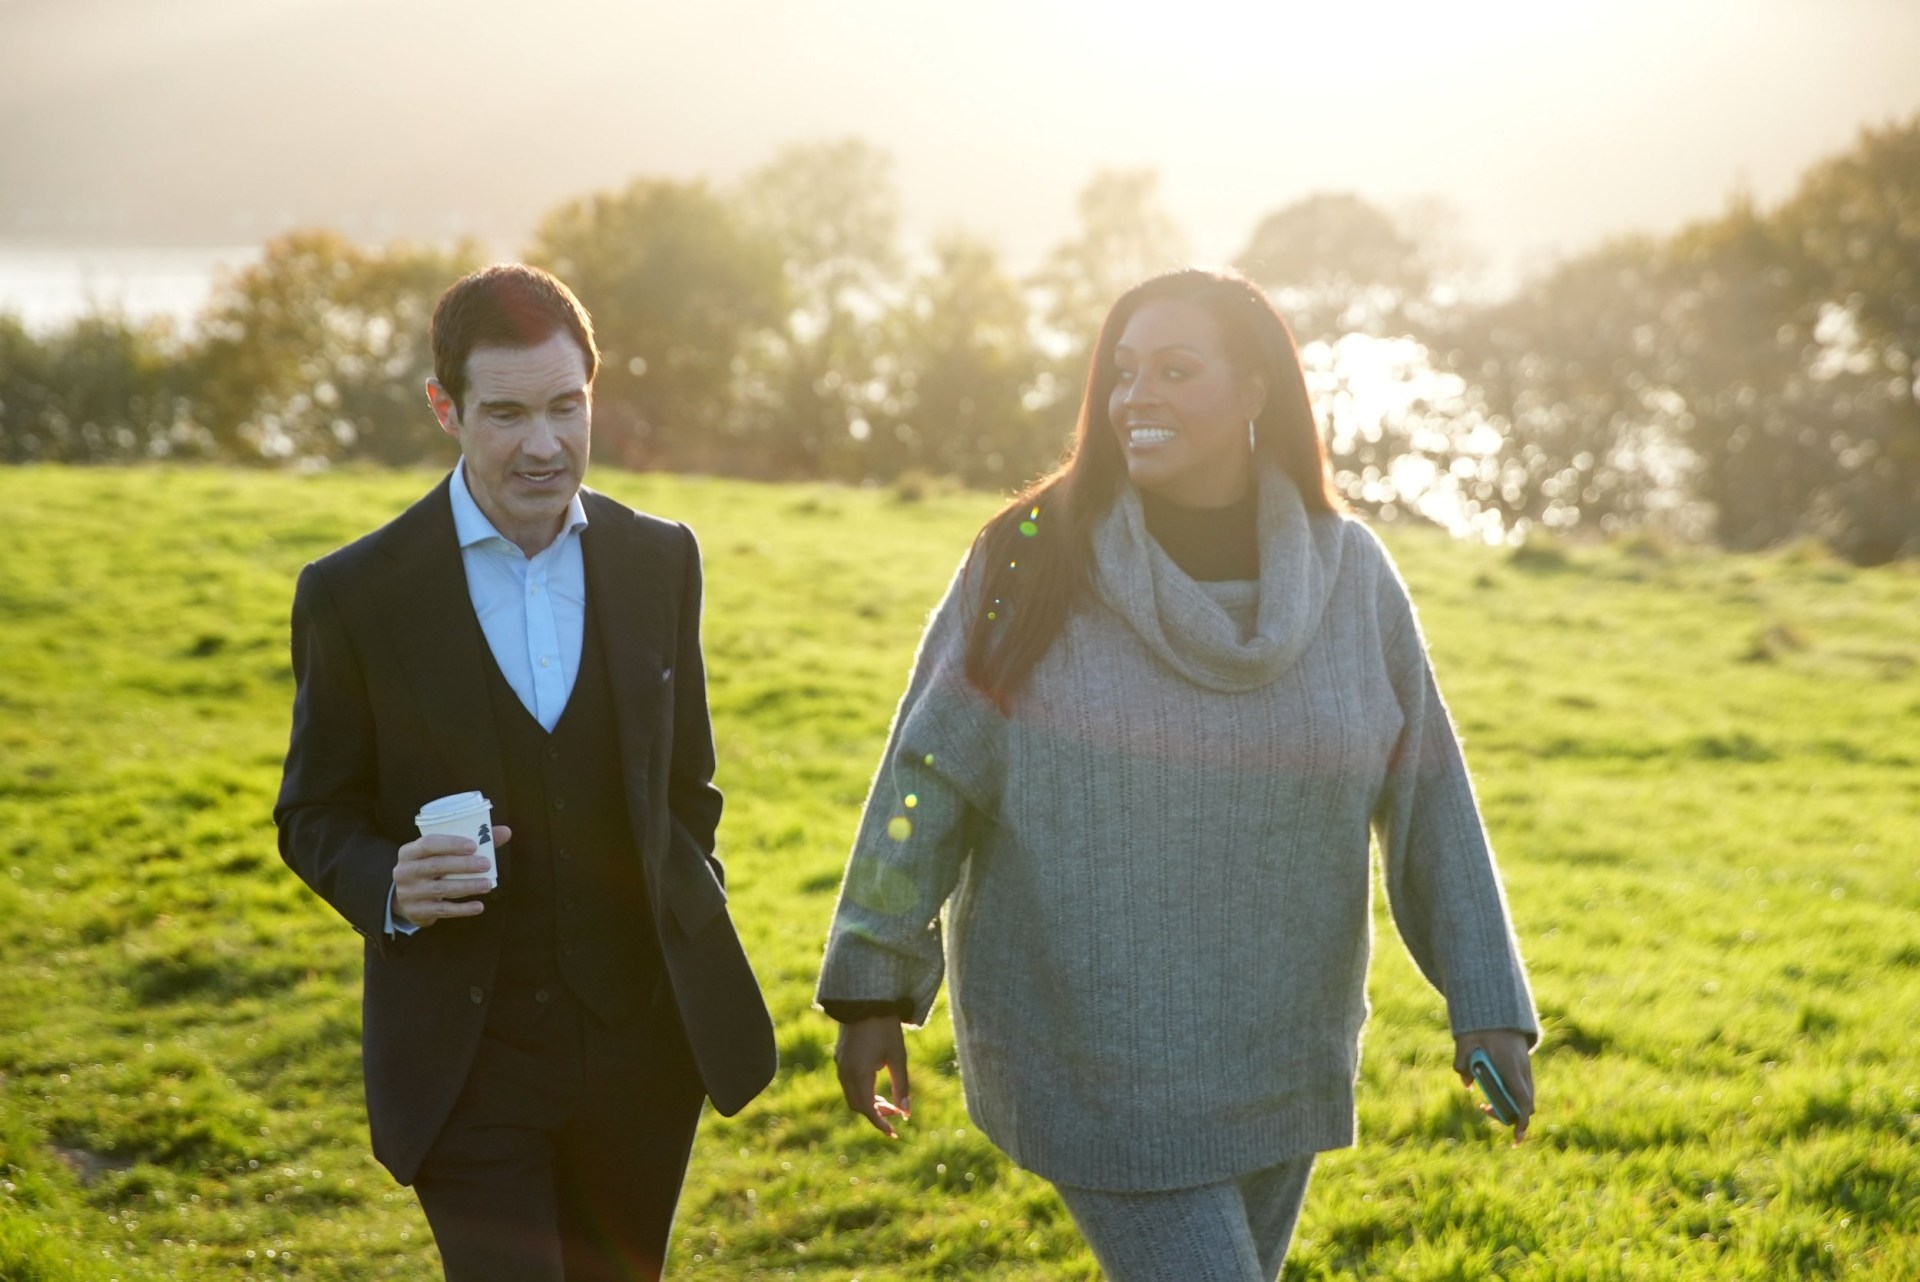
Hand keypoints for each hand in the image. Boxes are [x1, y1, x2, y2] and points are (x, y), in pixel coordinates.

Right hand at [392, 825, 510, 926]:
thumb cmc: (431, 869)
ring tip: (487, 885)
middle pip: (436, 866)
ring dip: (467, 886)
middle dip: (463, 865)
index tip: (473, 846)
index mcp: (409, 852)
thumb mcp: (440, 854)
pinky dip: (462, 909)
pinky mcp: (417, 911)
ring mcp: (409, 893)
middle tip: (486, 864)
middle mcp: (404, 871)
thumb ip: (471, 842)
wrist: (406, 899)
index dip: (451, 844)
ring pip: (441, 889)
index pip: (427, 844)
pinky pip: (443, 910)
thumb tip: (505, 832)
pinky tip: (479, 906)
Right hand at [835, 1016, 911, 1138]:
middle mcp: (845, 1072)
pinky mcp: (840, 1057)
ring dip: (869, 1102)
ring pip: (852, 1095)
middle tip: (895, 1115)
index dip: (880, 1123)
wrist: (865, 1001)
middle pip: (857, 1105)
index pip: (868, 1109)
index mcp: (859, 1074)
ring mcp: (840, 1065)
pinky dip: (862, 1091)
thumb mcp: (898, 1057)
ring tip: (888, 1103)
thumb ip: (901, 1087)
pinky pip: (848, 1083)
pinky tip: (876, 1086)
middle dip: (876, 1114)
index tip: (893, 1133)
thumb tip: (906, 1113)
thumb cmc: (885, 1028)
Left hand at [1455, 1028, 1534, 1141]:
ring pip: (1525, 1098)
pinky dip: (1511, 1097)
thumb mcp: (1466, 1041)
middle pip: (1525, 1105)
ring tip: (1485, 1102)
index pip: (1522, 1102)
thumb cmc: (1482, 1027)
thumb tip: (1466, 1085)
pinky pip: (1522, 1090)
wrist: (1499, 1013)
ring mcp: (1526, 1069)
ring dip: (1509, 1106)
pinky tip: (1492, 1091)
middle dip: (1507, 1116)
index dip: (1521, 1123)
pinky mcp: (1523, 1068)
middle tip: (1483, 1107)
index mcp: (1511, 1067)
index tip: (1516, 1138)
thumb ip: (1462, 1062)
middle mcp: (1522, 1071)